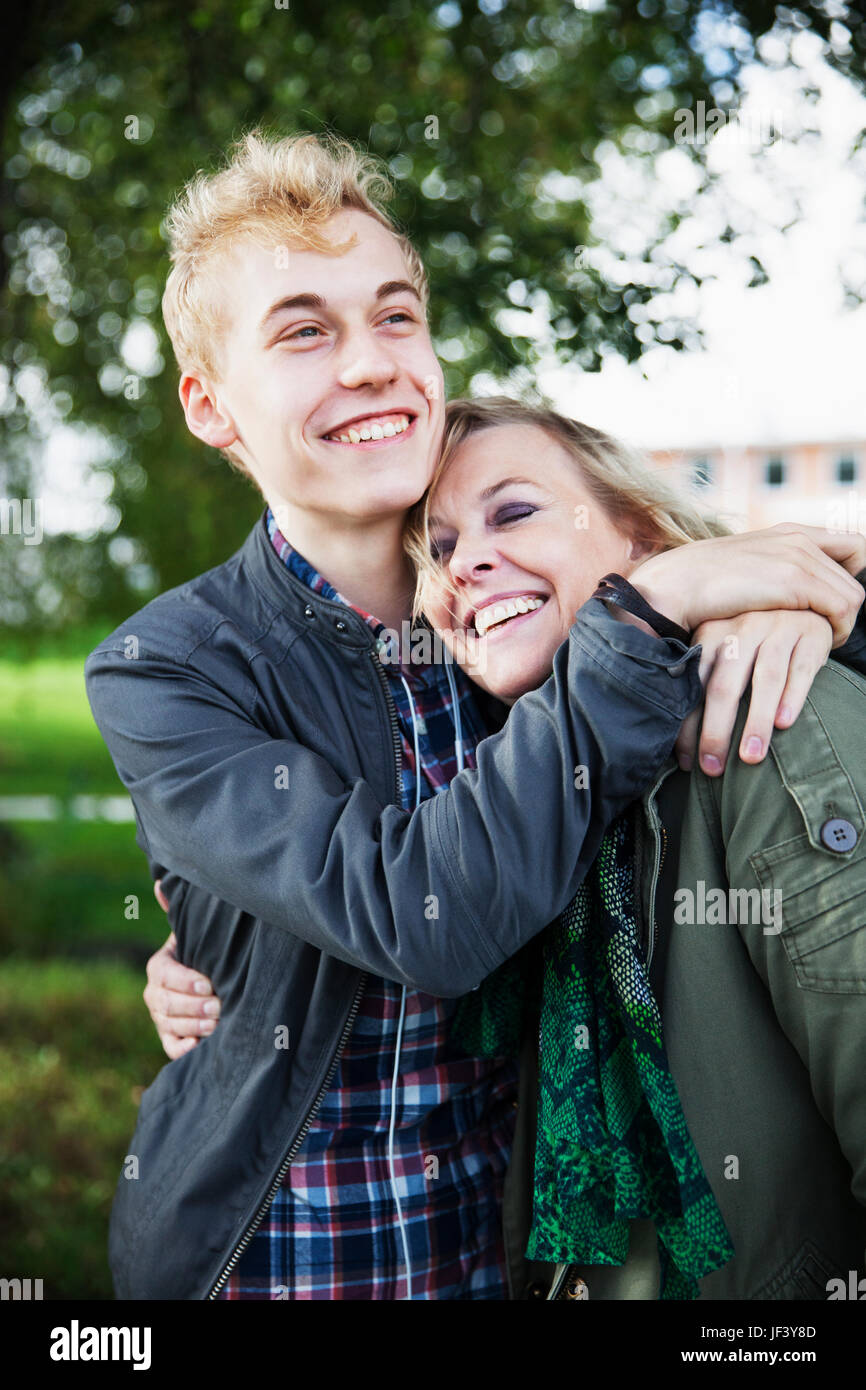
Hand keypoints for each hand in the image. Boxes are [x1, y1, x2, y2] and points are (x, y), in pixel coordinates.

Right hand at [145, 885, 220, 1059]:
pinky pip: (172, 1048)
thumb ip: (180, 912)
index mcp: (158, 967)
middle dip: (193, 1006)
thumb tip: (160, 882)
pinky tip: (200, 1045)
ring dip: (194, 1025)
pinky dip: (184, 1049)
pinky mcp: (171, 1039)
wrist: (212, 982)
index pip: (164, 975)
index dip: (185, 981)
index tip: (209, 984)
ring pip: (170, 1026)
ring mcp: (161, 1019)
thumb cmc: (206, 953)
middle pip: (165, 1004)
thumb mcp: (195, 933)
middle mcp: (155, 994)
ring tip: (219, 1023)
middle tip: (220, 1006)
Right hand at [630, 524, 865, 644]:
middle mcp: (799, 539)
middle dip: (847, 608)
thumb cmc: (702, 588)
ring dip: (843, 624)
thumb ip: (773, 572)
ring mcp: (798, 557)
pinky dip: (836, 631)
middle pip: (856, 574)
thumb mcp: (746, 571)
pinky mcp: (794, 582)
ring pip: (853, 595)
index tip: (838, 604)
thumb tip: (792, 596)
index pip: (854, 545)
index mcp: (790, 532)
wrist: (675, 585)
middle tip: (829, 631)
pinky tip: (819, 645)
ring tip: (823, 641)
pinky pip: (842, 609)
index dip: (856, 574)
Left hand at [674, 609, 832, 774]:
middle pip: (725, 685)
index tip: (686, 762)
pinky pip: (800, 670)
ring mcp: (778, 628)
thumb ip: (705, 683)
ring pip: (765, 679)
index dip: (688, 725)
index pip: (694, 685)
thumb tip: (681, 743)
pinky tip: (784, 724)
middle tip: (713, 769)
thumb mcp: (726, 650)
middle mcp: (743, 628)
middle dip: (716, 731)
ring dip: (756, 721)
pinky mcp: (811, 635)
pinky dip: (792, 697)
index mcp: (712, 633)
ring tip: (750, 757)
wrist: (803, 605)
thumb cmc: (755, 642)